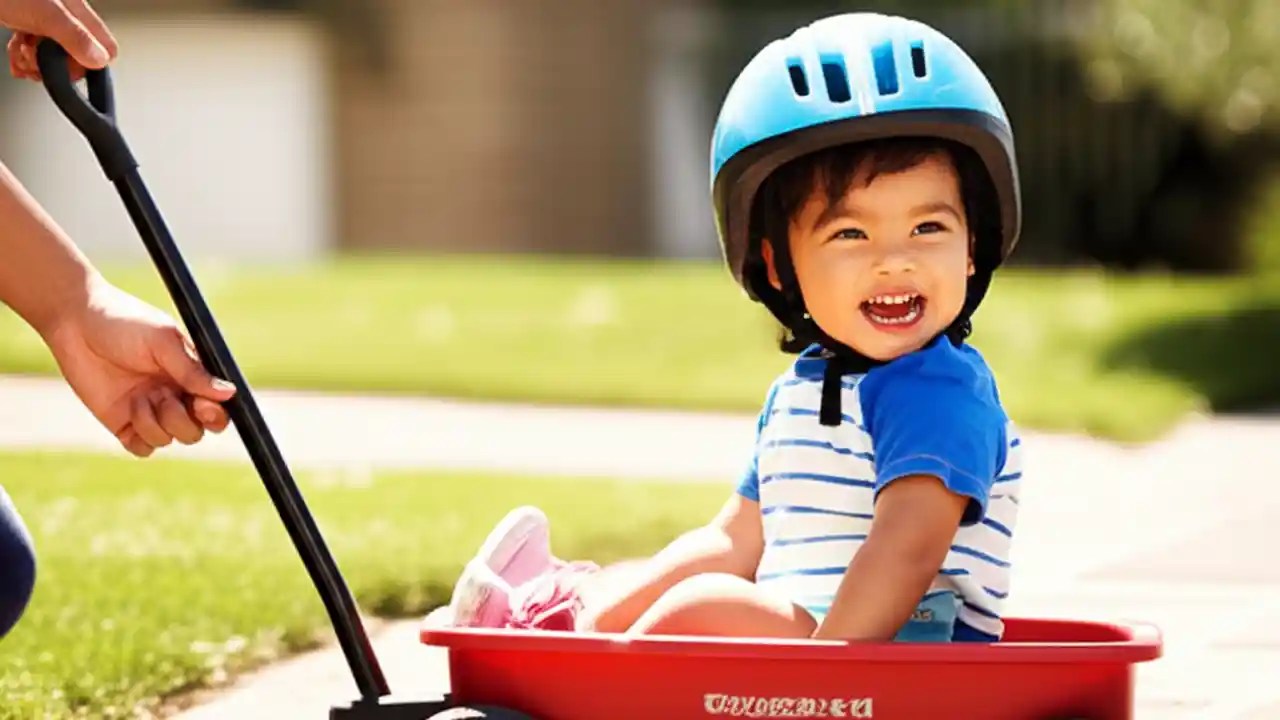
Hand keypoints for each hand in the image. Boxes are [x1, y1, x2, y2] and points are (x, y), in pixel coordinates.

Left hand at [3, 0, 116, 80]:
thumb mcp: (45, 13)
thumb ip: (75, 37)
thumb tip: (99, 60)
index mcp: (77, 11)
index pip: (104, 47)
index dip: (90, 64)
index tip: (68, 67)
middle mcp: (64, 16)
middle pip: (78, 55)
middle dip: (58, 66)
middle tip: (41, 61)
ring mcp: (43, 20)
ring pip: (53, 55)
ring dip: (38, 64)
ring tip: (24, 57)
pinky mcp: (24, 22)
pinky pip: (32, 49)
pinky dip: (23, 58)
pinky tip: (15, 54)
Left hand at [39, 279, 236, 456]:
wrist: (75, 322)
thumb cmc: (124, 322)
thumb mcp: (163, 342)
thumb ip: (193, 371)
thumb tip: (229, 393)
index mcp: (190, 376)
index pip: (217, 408)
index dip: (215, 414)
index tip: (201, 405)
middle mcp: (173, 396)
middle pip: (196, 431)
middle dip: (183, 421)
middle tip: (164, 398)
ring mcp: (148, 411)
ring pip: (169, 439)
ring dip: (156, 423)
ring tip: (138, 397)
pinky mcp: (122, 423)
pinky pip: (143, 448)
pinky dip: (141, 437)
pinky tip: (129, 411)